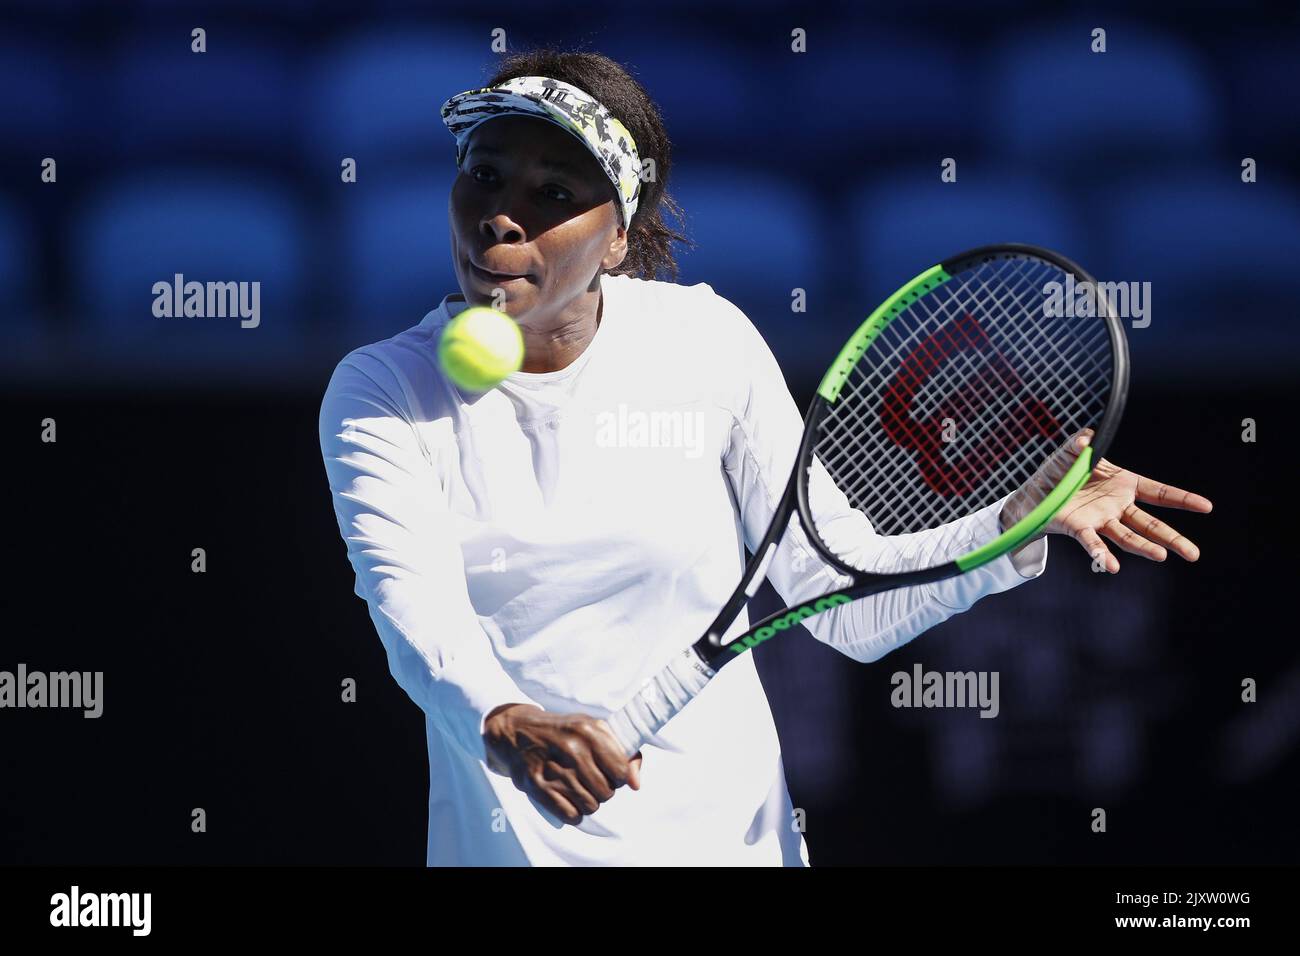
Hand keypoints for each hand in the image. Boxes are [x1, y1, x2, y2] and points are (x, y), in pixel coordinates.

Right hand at [483, 703, 641, 824]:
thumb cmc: (563, 732)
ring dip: (588, 802)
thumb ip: (624, 752)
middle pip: (606, 792)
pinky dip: (573, 812)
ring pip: (590, 806)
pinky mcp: (537, 787)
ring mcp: (554, 769)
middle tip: (590, 780)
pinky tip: (567, 797)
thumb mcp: (594, 729)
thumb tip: (636, 784)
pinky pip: (571, 816)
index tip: (608, 771)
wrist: (516, 732)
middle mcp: (572, 749)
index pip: (621, 772)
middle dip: (603, 790)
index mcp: (589, 731)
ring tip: (578, 788)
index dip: (618, 776)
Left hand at [1000, 428, 1212, 572]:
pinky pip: (1093, 542)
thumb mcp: (1070, 452)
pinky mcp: (1079, 528)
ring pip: (1126, 536)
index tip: (1206, 506)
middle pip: (1150, 524)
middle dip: (1172, 538)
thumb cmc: (1059, 472)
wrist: (1034, 493)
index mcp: (1123, 484)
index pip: (1158, 492)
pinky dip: (1101, 554)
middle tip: (1193, 555)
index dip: (1182, 499)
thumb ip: (1079, 444)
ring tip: (1161, 556)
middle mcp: (1116, 506)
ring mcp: (1100, 519)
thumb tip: (1086, 438)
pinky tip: (1111, 566)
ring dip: (1143, 547)